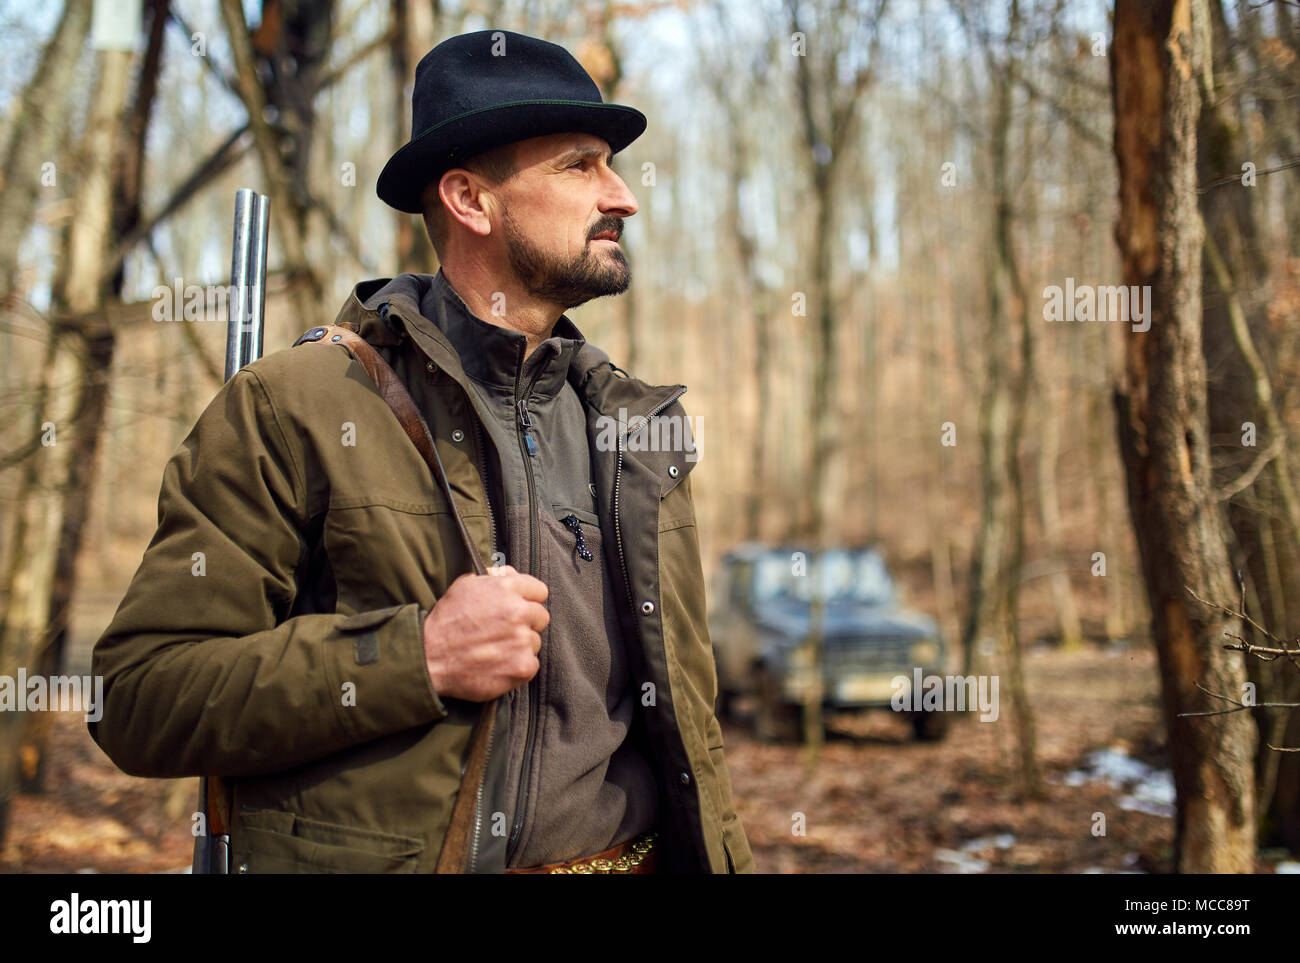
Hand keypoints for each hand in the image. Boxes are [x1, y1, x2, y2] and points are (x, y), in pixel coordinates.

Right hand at [423, 565, 548, 701]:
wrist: (430, 658)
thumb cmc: (446, 621)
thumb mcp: (465, 585)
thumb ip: (493, 577)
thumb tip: (512, 574)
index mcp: (507, 588)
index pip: (540, 591)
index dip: (528, 600)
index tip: (518, 608)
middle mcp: (518, 612)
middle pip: (541, 617)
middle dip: (526, 623)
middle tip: (503, 631)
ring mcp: (521, 641)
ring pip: (534, 642)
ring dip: (520, 646)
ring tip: (495, 649)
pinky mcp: (522, 667)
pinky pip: (532, 664)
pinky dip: (518, 667)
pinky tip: (498, 664)